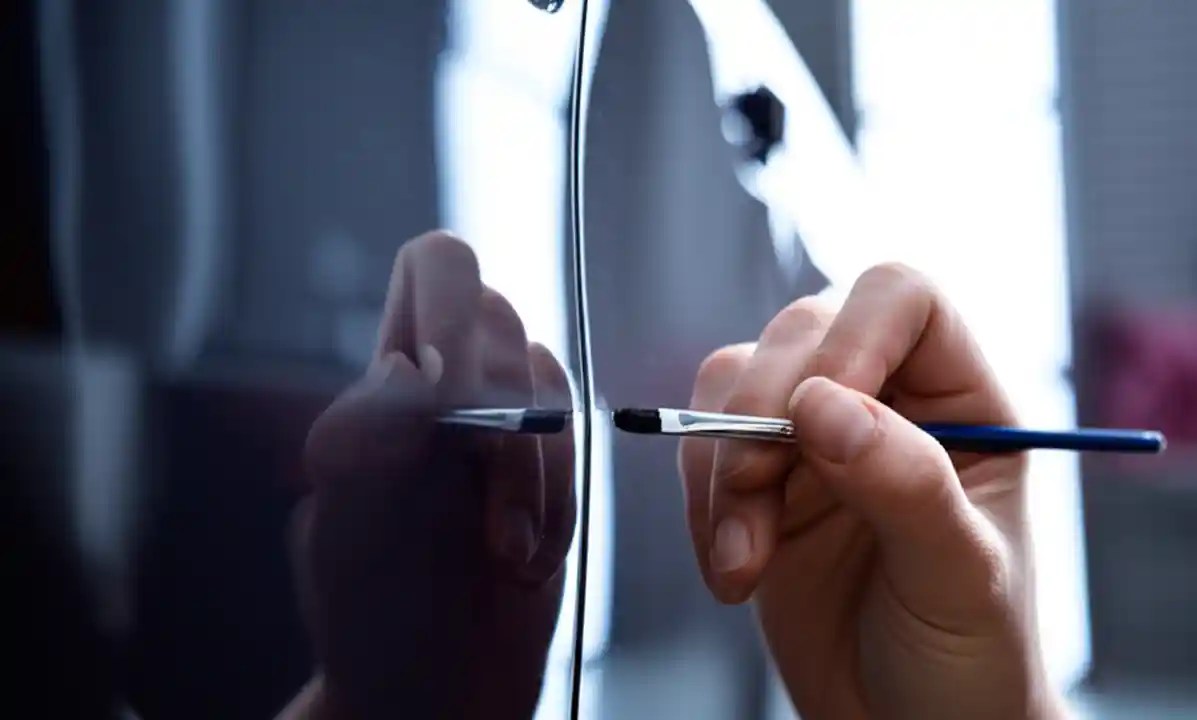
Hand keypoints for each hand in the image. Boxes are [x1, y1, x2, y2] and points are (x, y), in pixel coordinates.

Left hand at [284, 233, 574, 718]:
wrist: (434, 688)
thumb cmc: (371, 611)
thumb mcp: (343, 527)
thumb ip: (364, 439)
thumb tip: (413, 368)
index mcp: (388, 383)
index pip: (431, 270)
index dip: (454, 298)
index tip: (452, 381)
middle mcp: (453, 389)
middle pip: (506, 320)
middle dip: (504, 418)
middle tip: (482, 504)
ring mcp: (510, 430)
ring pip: (553, 388)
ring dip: (535, 481)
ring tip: (502, 554)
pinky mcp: (554, 475)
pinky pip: (583, 452)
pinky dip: (559, 512)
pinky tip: (522, 562)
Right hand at [680, 264, 1063, 718]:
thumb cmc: (971, 657)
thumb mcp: (959, 576)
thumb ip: (904, 484)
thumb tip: (821, 404)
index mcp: (961, 401)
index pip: (904, 301)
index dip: (855, 334)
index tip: (817, 415)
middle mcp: (886, 400)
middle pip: (801, 332)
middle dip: (761, 417)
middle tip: (758, 500)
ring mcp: (815, 439)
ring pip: (735, 382)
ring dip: (722, 470)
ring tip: (744, 564)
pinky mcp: (759, 482)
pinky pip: (700, 447)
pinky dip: (699, 507)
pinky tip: (734, 574)